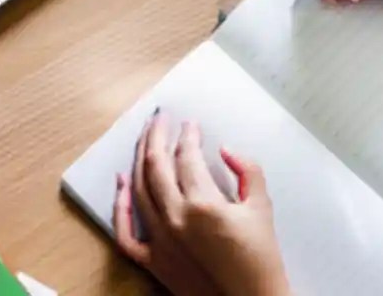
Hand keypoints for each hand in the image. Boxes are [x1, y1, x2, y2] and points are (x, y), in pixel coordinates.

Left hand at [114, 112, 290, 295]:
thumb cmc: (261, 262)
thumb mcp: (263, 208)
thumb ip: (248, 171)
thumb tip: (226, 151)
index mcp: (203, 205)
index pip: (187, 156)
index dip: (187, 134)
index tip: (190, 125)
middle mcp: (176, 219)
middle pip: (155, 164)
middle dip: (156, 135)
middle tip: (160, 119)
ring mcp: (160, 240)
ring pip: (139, 188)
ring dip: (139, 159)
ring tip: (144, 140)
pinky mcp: (154, 261)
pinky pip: (126, 232)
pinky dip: (120, 206)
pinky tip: (121, 184)